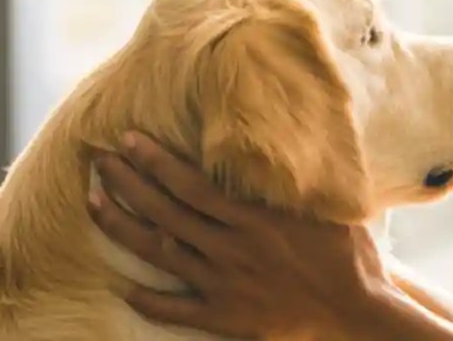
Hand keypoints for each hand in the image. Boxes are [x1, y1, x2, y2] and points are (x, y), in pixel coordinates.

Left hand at [87, 132, 390, 338]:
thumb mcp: (329, 204)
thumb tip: (291, 136)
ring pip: (161, 253)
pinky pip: (175, 309)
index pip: (191, 184)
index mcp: (255, 218)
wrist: (358, 311)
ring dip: (123, 227)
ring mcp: (225, 284)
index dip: (156, 161)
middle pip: (166, 212)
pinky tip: (123, 287)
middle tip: (100, 159)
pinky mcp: (226, 316)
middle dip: (128, 183)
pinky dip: (147, 298)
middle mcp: (232, 248)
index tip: (129, 140)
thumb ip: (299, 178)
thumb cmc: (351, 254)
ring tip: (94, 202)